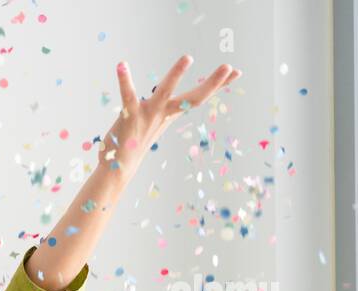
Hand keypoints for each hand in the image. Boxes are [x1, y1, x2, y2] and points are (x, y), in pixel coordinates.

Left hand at [99, 55, 241, 177]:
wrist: (119, 166)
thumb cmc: (136, 141)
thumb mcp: (156, 122)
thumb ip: (164, 109)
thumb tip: (174, 104)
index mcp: (171, 113)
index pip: (199, 97)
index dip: (218, 85)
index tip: (238, 72)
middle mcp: (164, 113)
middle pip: (193, 98)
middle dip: (212, 83)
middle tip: (228, 66)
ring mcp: (148, 114)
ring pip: (165, 91)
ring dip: (176, 75)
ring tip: (188, 57)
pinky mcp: (130, 116)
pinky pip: (128, 95)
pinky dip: (125, 80)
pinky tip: (121, 64)